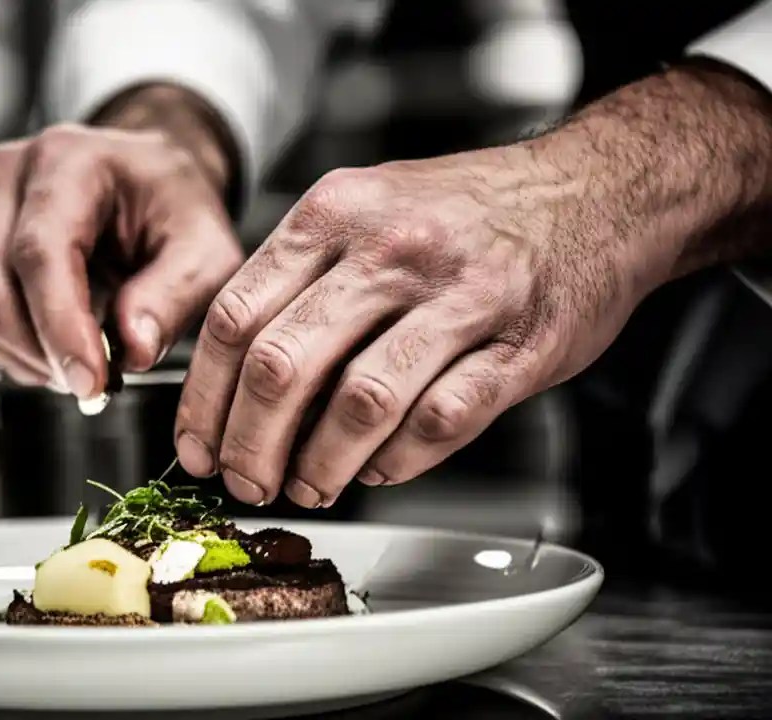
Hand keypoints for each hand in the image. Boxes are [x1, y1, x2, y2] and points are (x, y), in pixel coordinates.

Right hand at [0, 85, 243, 396]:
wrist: (148, 181)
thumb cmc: (174, 207)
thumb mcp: (206, 248)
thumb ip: (174, 296)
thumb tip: (132, 350)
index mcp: (69, 161)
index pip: (41, 251)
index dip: (59, 325)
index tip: (89, 381)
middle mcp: (9, 176)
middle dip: (38, 350)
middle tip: (90, 385)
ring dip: (22, 355)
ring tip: (78, 367)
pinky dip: (7, 349)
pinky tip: (52, 353)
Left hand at [173, 146, 668, 507]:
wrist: (593, 190)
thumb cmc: (464, 213)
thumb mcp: (363, 208)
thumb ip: (296, 278)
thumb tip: (230, 379)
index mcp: (333, 214)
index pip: (234, 316)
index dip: (203, 399)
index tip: (195, 445)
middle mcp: (389, 249)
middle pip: (282, 365)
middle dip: (250, 445)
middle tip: (245, 481)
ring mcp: (458, 296)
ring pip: (359, 402)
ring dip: (321, 464)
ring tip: (308, 487)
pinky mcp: (520, 344)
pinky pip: (441, 419)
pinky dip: (398, 461)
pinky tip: (379, 470)